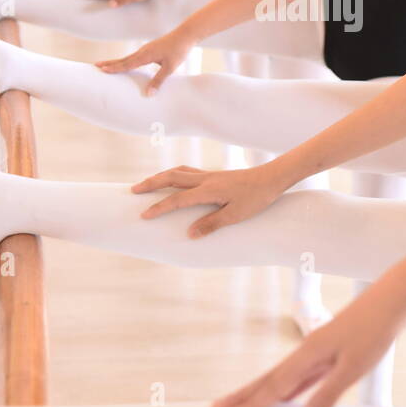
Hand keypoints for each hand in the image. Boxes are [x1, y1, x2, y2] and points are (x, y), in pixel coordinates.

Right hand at [95, 30, 194, 93]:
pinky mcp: (149, 50)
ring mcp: (145, 49)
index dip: (115, 68)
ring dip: (115, 62)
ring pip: (127, 58)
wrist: (185, 35)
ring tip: (104, 65)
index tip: (102, 69)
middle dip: (109, 63)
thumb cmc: (179, 50)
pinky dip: (125, 61)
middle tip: (95, 66)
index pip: (127, 63)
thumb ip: (159, 80)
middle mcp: (143, 51)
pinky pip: (134, 57)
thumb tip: (148, 94)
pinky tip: (124, 64)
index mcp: (146, 55)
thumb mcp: (170, 68)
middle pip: (123, 60)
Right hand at [129, 162, 294, 235]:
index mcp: (208, 189)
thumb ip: (211, 224)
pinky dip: (175, 175)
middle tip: (133, 190)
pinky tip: (174, 180)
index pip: (177, 199)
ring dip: (161, 176)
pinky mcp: (214, 175)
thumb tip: (189, 235)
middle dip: (151, 184)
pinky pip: (188, 172)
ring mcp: (209, 175)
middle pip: (171, 178)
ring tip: (147, 184)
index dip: (159, 207)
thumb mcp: (235, 215)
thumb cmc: (256, 197)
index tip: (143, 215)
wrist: (272, 178)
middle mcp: (205, 179)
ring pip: (178, 172)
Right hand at [212, 284, 405, 406]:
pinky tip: (283, 397)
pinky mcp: (326, 352)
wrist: (390, 302)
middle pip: (267, 378)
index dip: (253, 403)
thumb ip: (328, 394)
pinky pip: (298, 375)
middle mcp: (305, 351)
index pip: (274, 386)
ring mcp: (314, 351)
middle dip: (243, 395)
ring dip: (260, 391)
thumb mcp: (353, 368)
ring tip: (242, 402)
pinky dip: (285, 388)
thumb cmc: (374, 331)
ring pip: (280, 376)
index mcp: (308, 354)